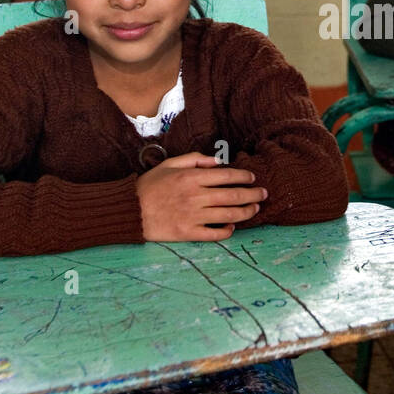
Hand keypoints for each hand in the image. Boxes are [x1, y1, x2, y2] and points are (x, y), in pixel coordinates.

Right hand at [136, 152, 267, 241]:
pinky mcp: (187, 233)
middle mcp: (195, 196)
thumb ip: (195, 159)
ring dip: (245, 212)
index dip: (244, 177)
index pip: (227, 176)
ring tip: (254, 209)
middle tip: (263, 194)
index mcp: (191, 178)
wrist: (130, 211)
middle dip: (252, 195)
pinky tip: (232, 228)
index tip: (252, 178)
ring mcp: (192, 216)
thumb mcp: (169, 164)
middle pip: (233, 196)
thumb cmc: (149, 186)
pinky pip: (213, 234)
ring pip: (228, 215)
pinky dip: (226, 232)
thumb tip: (218, 161)